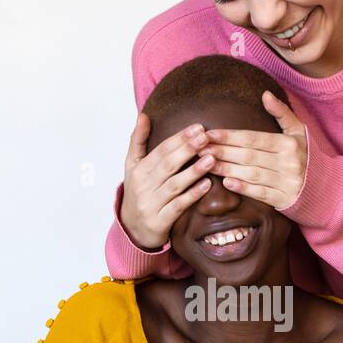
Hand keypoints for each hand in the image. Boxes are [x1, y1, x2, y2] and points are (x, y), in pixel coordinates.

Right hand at [118, 111, 215, 249]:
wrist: (132, 228)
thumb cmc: (137, 191)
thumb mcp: (133, 165)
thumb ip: (138, 140)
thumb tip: (143, 115)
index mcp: (138, 170)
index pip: (160, 151)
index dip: (179, 138)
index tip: (197, 128)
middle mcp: (143, 186)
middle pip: (167, 165)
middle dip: (187, 150)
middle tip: (206, 138)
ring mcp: (151, 204)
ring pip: (174, 185)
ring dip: (193, 171)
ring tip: (211, 159)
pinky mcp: (159, 221)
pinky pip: (178, 206)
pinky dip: (192, 195)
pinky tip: (207, 185)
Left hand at [204, 91, 307, 207]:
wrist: (326, 188)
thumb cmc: (306, 155)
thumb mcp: (299, 131)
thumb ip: (282, 113)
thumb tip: (265, 95)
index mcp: (289, 143)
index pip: (254, 138)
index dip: (230, 136)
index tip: (209, 133)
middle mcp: (288, 162)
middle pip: (249, 155)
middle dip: (223, 151)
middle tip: (200, 148)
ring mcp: (287, 182)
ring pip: (252, 173)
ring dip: (227, 169)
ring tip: (206, 164)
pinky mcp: (284, 199)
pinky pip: (261, 193)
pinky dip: (244, 188)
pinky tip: (227, 183)